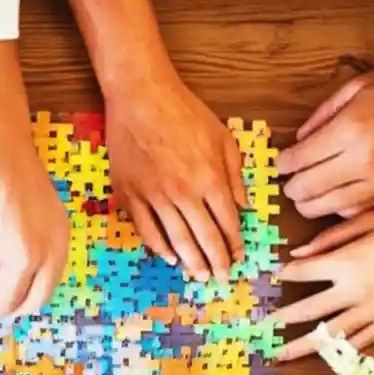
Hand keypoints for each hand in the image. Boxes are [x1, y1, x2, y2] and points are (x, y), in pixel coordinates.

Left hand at [0, 122, 69, 318]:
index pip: (6, 302)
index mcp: (25, 256)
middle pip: (33, 302)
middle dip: (4, 307)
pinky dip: (33, 273)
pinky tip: (7, 259)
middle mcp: (51, 251)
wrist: (1, 137)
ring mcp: (61, 237)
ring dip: (21, 292)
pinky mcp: (62, 224)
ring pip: (47, 285)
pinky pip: (53, 264)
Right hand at [107, 78, 247, 280]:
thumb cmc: (183, 111)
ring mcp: (154, 196)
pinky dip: (159, 248)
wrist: (140, 96)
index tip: (237, 259)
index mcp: (209, 178)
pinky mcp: (130, 194)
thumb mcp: (222, 137)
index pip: (227, 222)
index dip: (234, 245)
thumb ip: (235, 174)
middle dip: (215, 262)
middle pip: (203, 238)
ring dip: (190, 262)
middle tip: (220, 278)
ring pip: (176, 240)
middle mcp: (183, 192)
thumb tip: (244, 206)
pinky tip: (170, 258)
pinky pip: (146, 230)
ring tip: (198, 276)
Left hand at [272, 206, 373, 360]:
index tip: (268, 284)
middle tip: (258, 331)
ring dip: (302, 347)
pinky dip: (341, 352)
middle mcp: (355, 291)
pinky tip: (325, 359)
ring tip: (281, 355)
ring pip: (331, 335)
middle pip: (307, 312)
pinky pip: (361, 343)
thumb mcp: (370, 220)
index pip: (301, 274)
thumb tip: (299, 254)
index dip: (282, 279)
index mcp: (347, 262)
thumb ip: (331, 238)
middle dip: (280, 322)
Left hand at [275, 36, 373, 217]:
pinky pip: (353, 212)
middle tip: (290, 180)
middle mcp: (363, 161)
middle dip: (291, 187)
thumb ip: (321, 116)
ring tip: (309, 191)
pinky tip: (338, 195)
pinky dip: (338, 208)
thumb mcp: (355, 88)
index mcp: (349, 130)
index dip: (282, 164)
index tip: (281, 162)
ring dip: (310, 202)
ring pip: (326, 208)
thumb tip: (298, 141)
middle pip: (306, 190)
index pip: (297, 161)